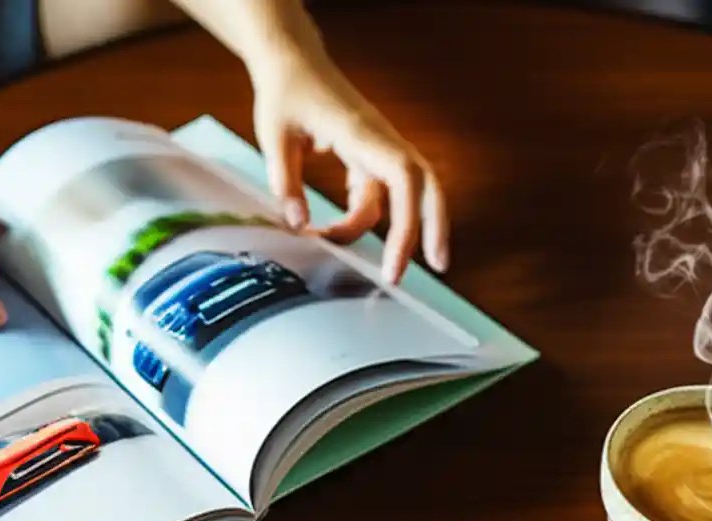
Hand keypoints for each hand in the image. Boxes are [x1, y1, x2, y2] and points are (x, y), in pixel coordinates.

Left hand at [250, 52, 447, 283]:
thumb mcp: (274, 137)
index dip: (408, 223)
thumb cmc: (285, 93)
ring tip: (391, 268)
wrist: (292, 62)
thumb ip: (286, 181)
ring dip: (403, 229)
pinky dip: (367, 218)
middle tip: (437, 267)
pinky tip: (342, 235)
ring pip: (407, 193)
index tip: (396, 262)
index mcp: (362, 134)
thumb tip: (298, 224)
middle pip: (426, 185)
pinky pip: (380, 192)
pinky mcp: (369, 154)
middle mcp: (381, 141)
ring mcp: (379, 148)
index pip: (403, 179)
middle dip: (433, 227)